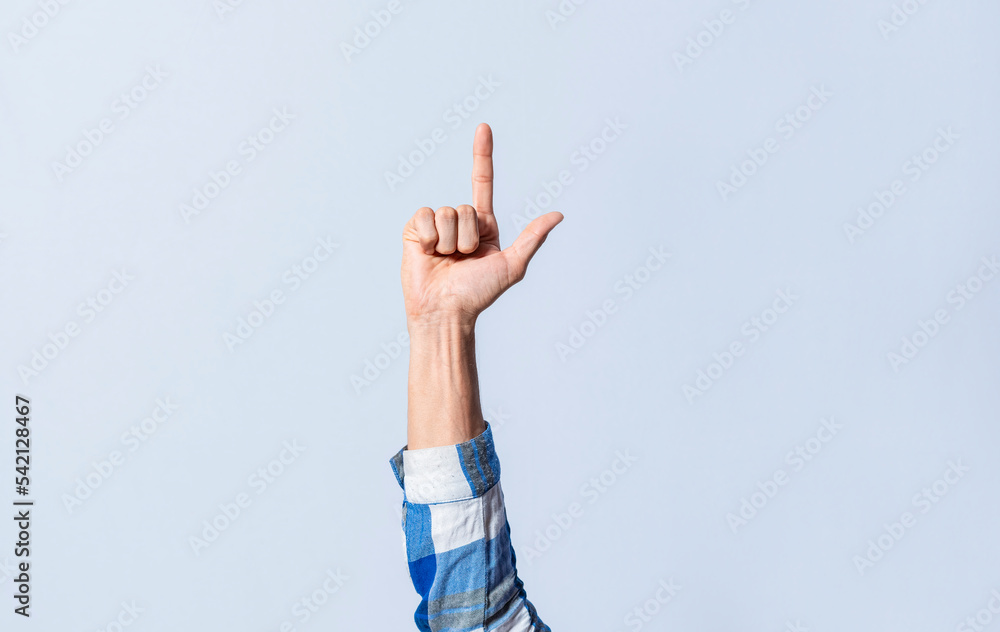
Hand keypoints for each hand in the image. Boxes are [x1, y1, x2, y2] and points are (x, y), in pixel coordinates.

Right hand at [401, 123, 563, 325]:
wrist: (445, 311)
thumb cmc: (478, 294)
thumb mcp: (512, 265)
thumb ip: (533, 238)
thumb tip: (557, 215)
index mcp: (483, 226)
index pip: (482, 183)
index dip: (482, 155)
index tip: (483, 127)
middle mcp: (460, 222)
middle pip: (466, 207)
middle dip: (467, 237)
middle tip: (462, 260)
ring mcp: (436, 226)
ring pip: (447, 213)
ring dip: (448, 242)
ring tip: (445, 261)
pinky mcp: (414, 230)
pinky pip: (424, 217)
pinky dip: (428, 238)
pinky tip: (427, 255)